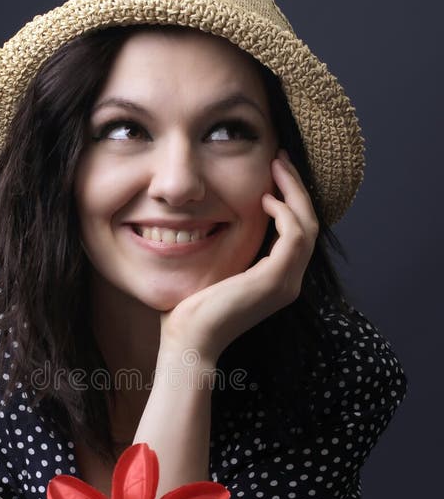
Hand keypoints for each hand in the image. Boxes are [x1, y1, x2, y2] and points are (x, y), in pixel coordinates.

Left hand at [159, 149, 319, 364]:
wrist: (188, 341)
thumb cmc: (191, 309)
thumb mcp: (215, 269)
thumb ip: (226, 247)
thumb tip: (212, 218)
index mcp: (278, 279)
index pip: (297, 232)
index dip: (291, 198)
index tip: (274, 171)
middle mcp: (289, 282)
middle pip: (309, 224)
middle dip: (296, 187)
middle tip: (281, 157)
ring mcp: (286, 283)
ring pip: (307, 226)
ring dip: (294, 192)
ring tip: (276, 167)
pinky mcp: (275, 281)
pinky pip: (294, 236)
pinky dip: (285, 213)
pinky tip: (265, 199)